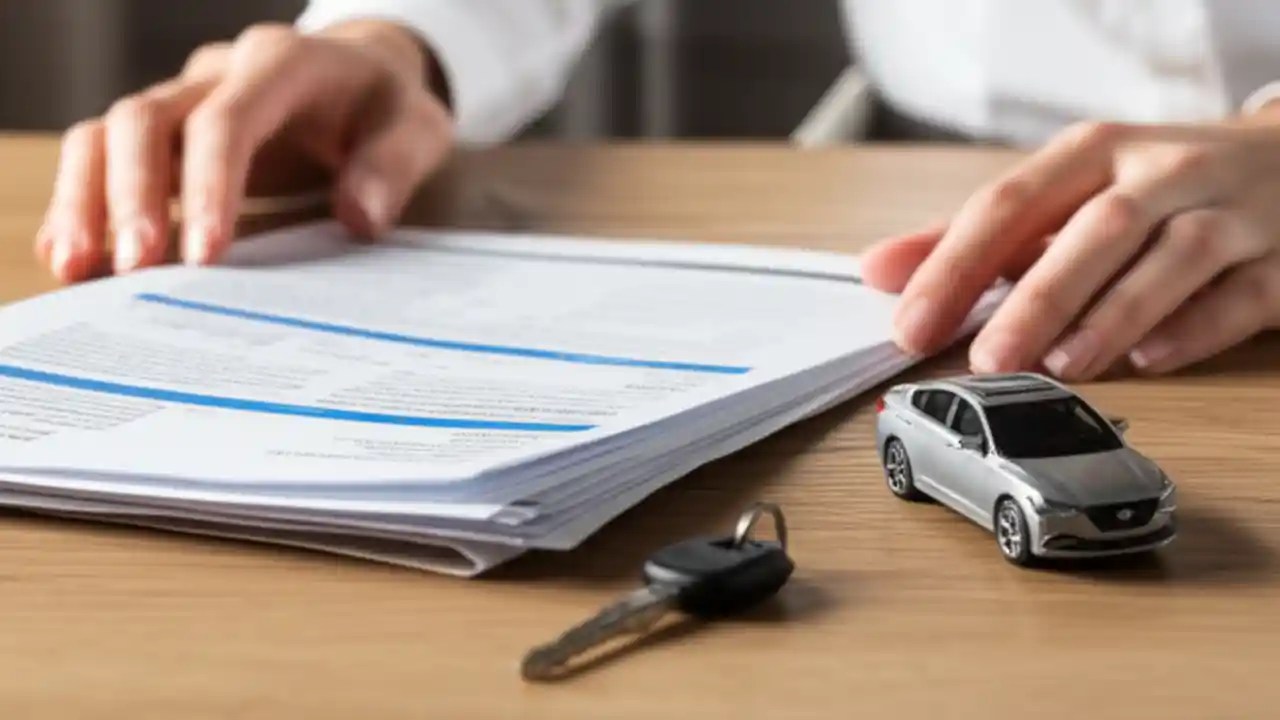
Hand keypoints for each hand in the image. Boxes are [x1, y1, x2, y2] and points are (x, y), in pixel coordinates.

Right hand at [35, 21, 453, 281]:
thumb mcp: (417, 129)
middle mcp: (219, 73)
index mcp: (282, 64)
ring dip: (85, 198)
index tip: (204, 255)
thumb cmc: (387, 108)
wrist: (363, 76)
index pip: (228, 119)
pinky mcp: (166, 132)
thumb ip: (392, 167)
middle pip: (146, 118)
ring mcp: (183, 99)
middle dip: (132, 194)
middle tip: (133, 268)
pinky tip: (69, 254)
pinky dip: (82, 201)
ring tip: (75, 268)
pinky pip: (104, 154)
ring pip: (108, 132)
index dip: (208, 185)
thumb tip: (359, 217)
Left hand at [861, 119, 1279, 379]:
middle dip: (1036, 297)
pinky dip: (1195, 327)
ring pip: (1175, 257)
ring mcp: (1231, 213)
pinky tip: (1149, 358)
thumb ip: (973, 238)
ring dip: (1114, 314)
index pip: (1011, 203)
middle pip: (1097, 229)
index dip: (955, 265)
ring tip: (1062, 364)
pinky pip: (1241, 295)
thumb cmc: (1151, 187)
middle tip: (987, 359)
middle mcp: (1163, 172)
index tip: (910, 324)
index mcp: (1094, 153)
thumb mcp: (1062, 197)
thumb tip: (879, 270)